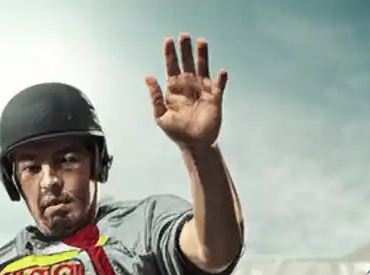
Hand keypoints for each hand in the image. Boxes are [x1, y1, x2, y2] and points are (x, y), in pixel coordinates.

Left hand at [147, 33, 228, 150]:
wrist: (194, 144)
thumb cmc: (176, 131)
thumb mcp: (161, 115)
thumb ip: (156, 96)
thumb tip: (148, 77)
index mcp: (175, 88)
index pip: (172, 66)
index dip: (170, 54)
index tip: (169, 40)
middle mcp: (189, 85)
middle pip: (188, 62)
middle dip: (185, 49)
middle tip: (184, 35)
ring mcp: (203, 89)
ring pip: (203, 68)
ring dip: (202, 55)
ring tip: (202, 41)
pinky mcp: (215, 97)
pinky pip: (219, 85)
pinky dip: (221, 78)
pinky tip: (221, 72)